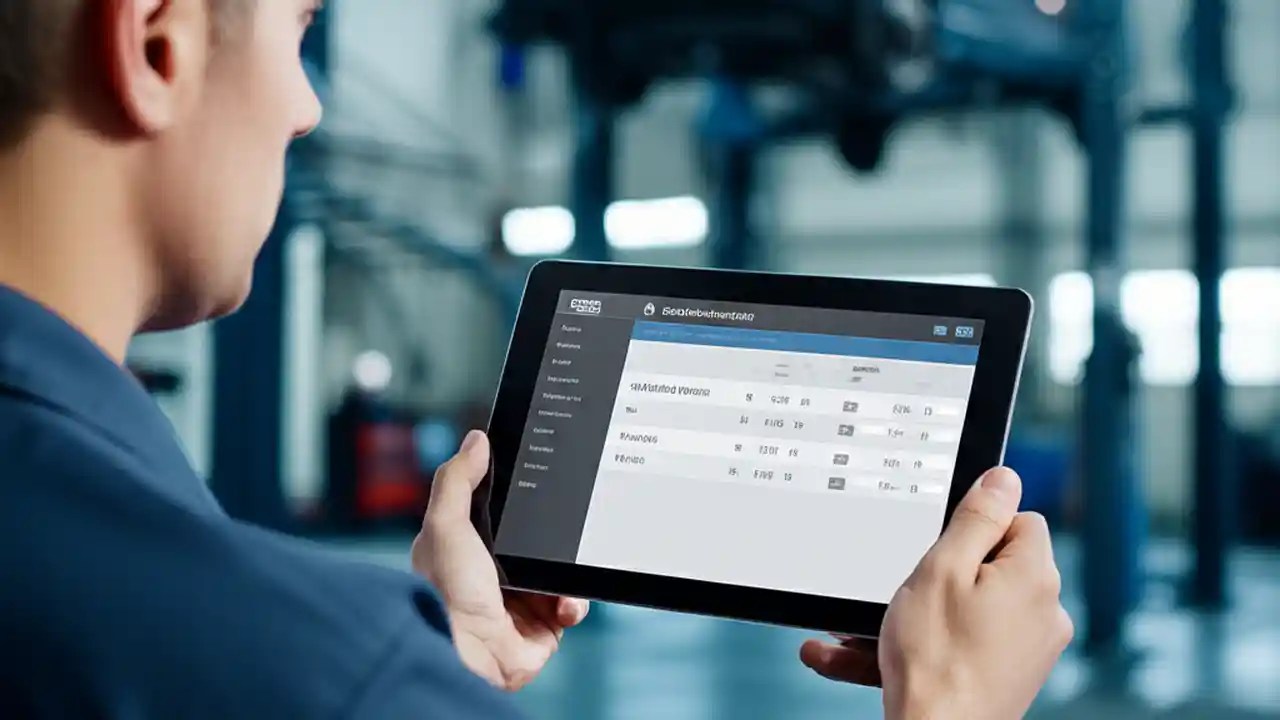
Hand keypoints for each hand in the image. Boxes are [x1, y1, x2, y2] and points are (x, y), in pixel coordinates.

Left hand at [412, 431, 589, 690]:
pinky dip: (574, 604)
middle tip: (567, 529)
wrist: (464, 653)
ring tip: (562, 575)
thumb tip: (476, 439)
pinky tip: (563, 604)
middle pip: (537, 545)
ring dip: (569, 573)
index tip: (544, 486)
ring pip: (560, 574)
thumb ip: (457, 479)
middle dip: (556, 538)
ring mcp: (520, 603)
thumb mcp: (445, 524)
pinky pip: (571, 607)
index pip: (500, 516)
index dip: (521, 503)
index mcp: (468, 550)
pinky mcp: (541, 630)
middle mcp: (494, 577)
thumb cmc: (445, 592)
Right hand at [800, 468, 1072, 719]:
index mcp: (1034, 576)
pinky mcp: (1012, 676)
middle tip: (908, 591)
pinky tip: (876, 656)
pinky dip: (929, 644)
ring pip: (972, 606)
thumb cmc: (935, 659)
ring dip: (923, 612)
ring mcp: (1031, 648)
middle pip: (994, 562)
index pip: (1017, 519)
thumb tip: (1005, 478)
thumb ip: (977, 518)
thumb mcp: (943, 568)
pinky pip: (966, 642)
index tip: (940, 551)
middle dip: (945, 571)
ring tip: (875, 631)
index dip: (973, 528)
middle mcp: (1045, 611)